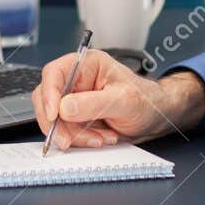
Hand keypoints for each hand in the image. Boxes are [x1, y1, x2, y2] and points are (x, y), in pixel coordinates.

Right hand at [32, 48, 204, 150]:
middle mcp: (76, 80)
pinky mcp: (76, 118)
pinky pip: (65, 130)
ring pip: (55, 119)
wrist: (156, 118)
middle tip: (70, 140)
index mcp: (87, 64)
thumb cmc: (146, 101)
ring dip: (73, 134)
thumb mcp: (124, 101)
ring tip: (100, 138)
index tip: (55, 115)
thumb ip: (94, 103)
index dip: (49, 94)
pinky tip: (100, 138)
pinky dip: (79, 139)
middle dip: (59, 123)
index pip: (55, 74)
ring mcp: (74, 100)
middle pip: (48, 99)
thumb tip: (65, 108)